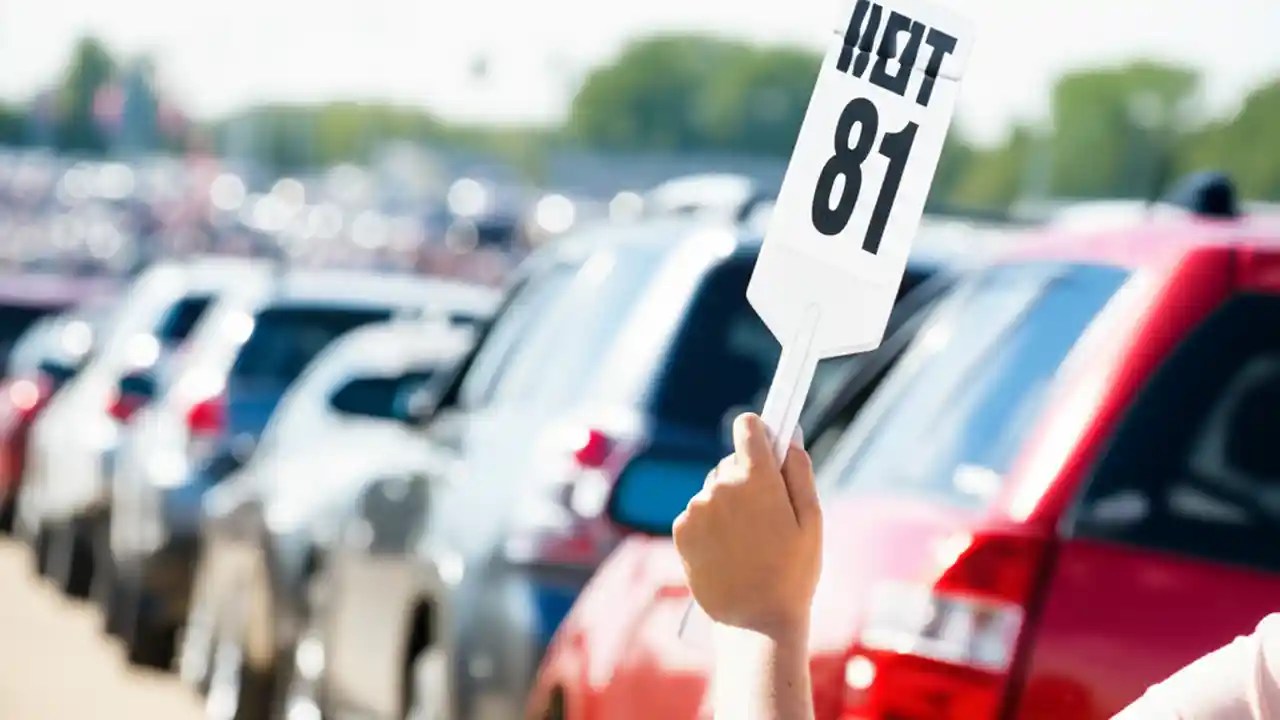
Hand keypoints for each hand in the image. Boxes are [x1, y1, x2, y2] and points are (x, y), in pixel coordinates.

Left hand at [673, 413, 822, 641]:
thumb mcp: (812, 520)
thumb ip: (799, 472)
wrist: (756, 622)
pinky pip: (698, 513)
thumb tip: (789, 436)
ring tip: (747, 542)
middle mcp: (721, 485)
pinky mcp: (681, 529)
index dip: (758, 432)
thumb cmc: (793, 571)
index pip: (747, 427)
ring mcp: (697, 507)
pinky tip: (728, 551)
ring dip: (727, 505)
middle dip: (746, 479)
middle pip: (731, 463)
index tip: (765, 443)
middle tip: (766, 516)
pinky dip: (710, 525)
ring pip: (714, 490)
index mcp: (757, 478)